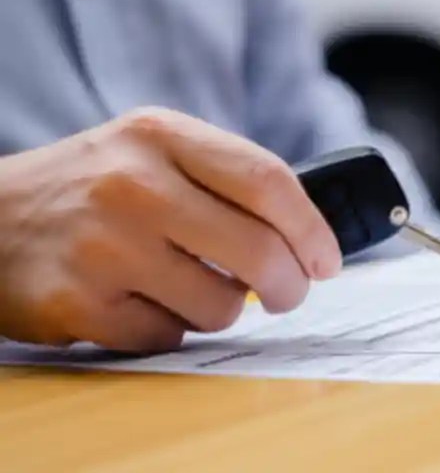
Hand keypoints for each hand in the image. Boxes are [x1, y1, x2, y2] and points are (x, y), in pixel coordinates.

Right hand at [0, 108, 341, 351]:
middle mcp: (133, 185)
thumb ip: (224, 177)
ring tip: (187, 287)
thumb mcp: (151, 149)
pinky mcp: (78, 304)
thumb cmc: (93, 186)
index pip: (268, 181)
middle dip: (289, 285)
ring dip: (219, 308)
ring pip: (220, 305)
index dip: (313, 229)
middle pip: (259, 250)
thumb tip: (308, 238)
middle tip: (286, 294)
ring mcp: (104, 246)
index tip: (327, 260)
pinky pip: (167, 337)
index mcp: (160, 135)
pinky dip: (167, 329)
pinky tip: (139, 302)